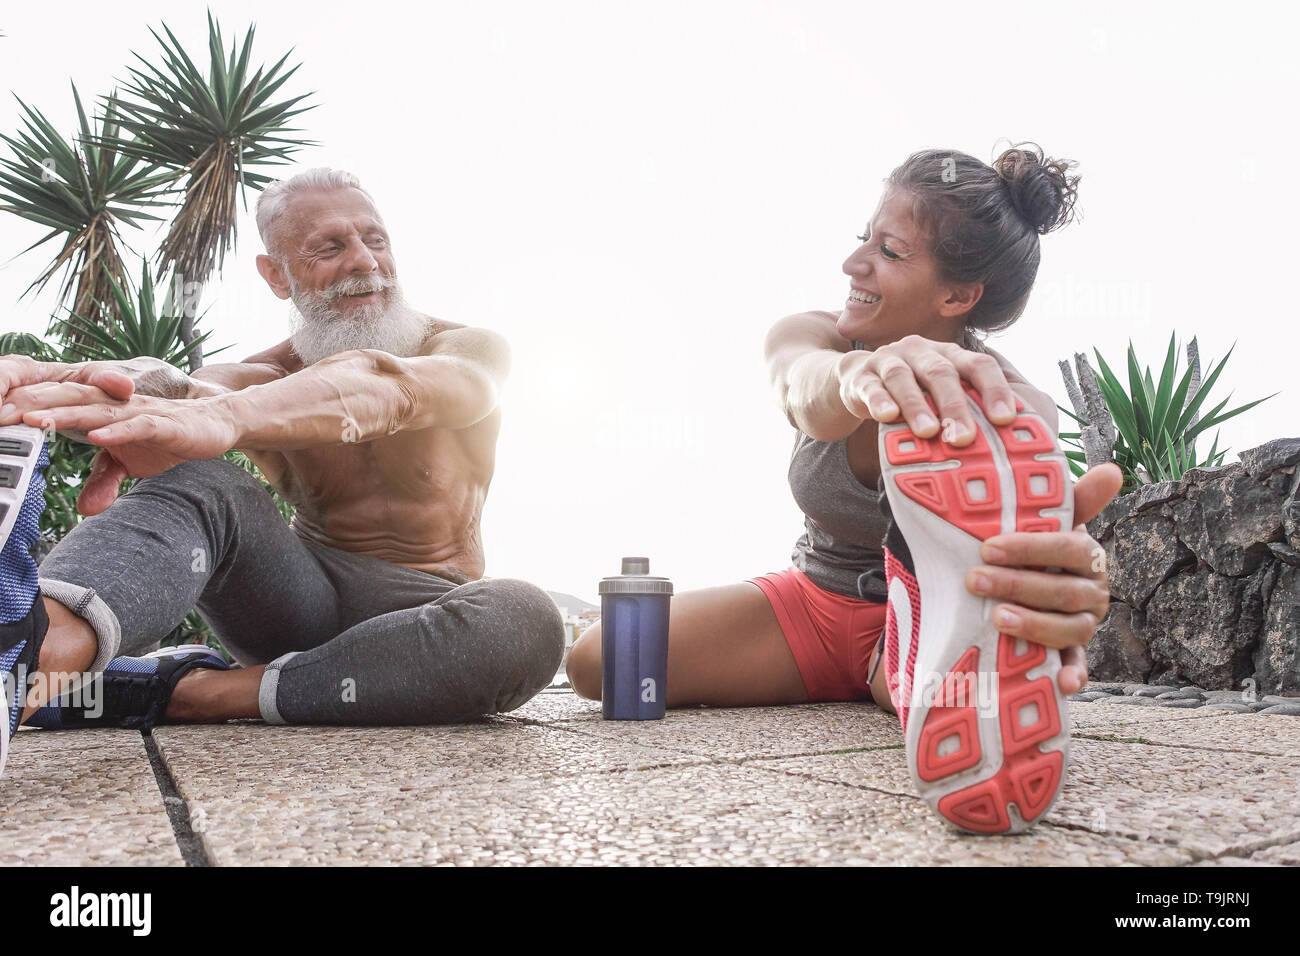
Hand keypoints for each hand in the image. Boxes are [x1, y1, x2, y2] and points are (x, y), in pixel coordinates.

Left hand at [19, 395, 238, 514]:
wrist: (217, 424)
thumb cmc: (170, 436)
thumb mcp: (131, 463)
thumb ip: (104, 480)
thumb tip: (84, 508)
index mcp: (103, 410)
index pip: (58, 406)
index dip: (26, 410)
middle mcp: (117, 405)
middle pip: (67, 400)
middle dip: (31, 406)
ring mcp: (140, 412)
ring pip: (97, 410)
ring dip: (64, 415)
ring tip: (33, 421)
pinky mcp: (165, 424)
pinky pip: (138, 425)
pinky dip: (117, 431)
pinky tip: (97, 437)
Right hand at [836, 334, 1017, 443]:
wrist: (858, 380)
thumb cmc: (913, 393)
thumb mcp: (941, 395)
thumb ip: (968, 408)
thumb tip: (1008, 441)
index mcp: (948, 354)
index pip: (978, 364)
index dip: (994, 390)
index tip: (1006, 420)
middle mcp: (920, 351)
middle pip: (941, 372)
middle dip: (954, 405)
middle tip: (964, 438)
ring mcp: (888, 361)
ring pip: (903, 378)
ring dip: (916, 405)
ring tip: (928, 432)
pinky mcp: (861, 377)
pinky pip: (870, 388)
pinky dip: (879, 401)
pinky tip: (888, 417)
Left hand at [962, 463, 1123, 694]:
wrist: (1027, 583)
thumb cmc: (1034, 549)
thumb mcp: (1047, 523)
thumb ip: (1074, 499)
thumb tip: (1114, 470)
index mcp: (1088, 555)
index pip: (1069, 548)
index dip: (1030, 548)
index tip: (988, 547)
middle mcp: (1093, 591)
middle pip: (1063, 590)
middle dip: (1018, 585)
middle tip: (975, 580)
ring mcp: (1085, 623)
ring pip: (1070, 627)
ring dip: (1036, 625)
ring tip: (998, 619)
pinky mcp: (1074, 652)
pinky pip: (1079, 665)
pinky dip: (1075, 675)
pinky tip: (1065, 685)